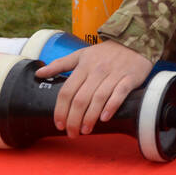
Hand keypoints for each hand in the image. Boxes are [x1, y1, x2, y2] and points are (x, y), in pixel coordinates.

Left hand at [36, 40, 153, 136]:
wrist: (136, 41)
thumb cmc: (107, 51)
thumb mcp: (81, 54)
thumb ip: (60, 64)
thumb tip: (39, 73)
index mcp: (84, 66)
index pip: (67, 91)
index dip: (61, 110)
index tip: (59, 124)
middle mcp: (97, 71)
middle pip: (81, 99)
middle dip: (74, 119)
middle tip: (72, 133)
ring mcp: (114, 75)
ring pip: (98, 99)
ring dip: (90, 117)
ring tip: (85, 130)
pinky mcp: (130, 78)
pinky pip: (119, 94)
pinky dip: (111, 106)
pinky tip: (104, 118)